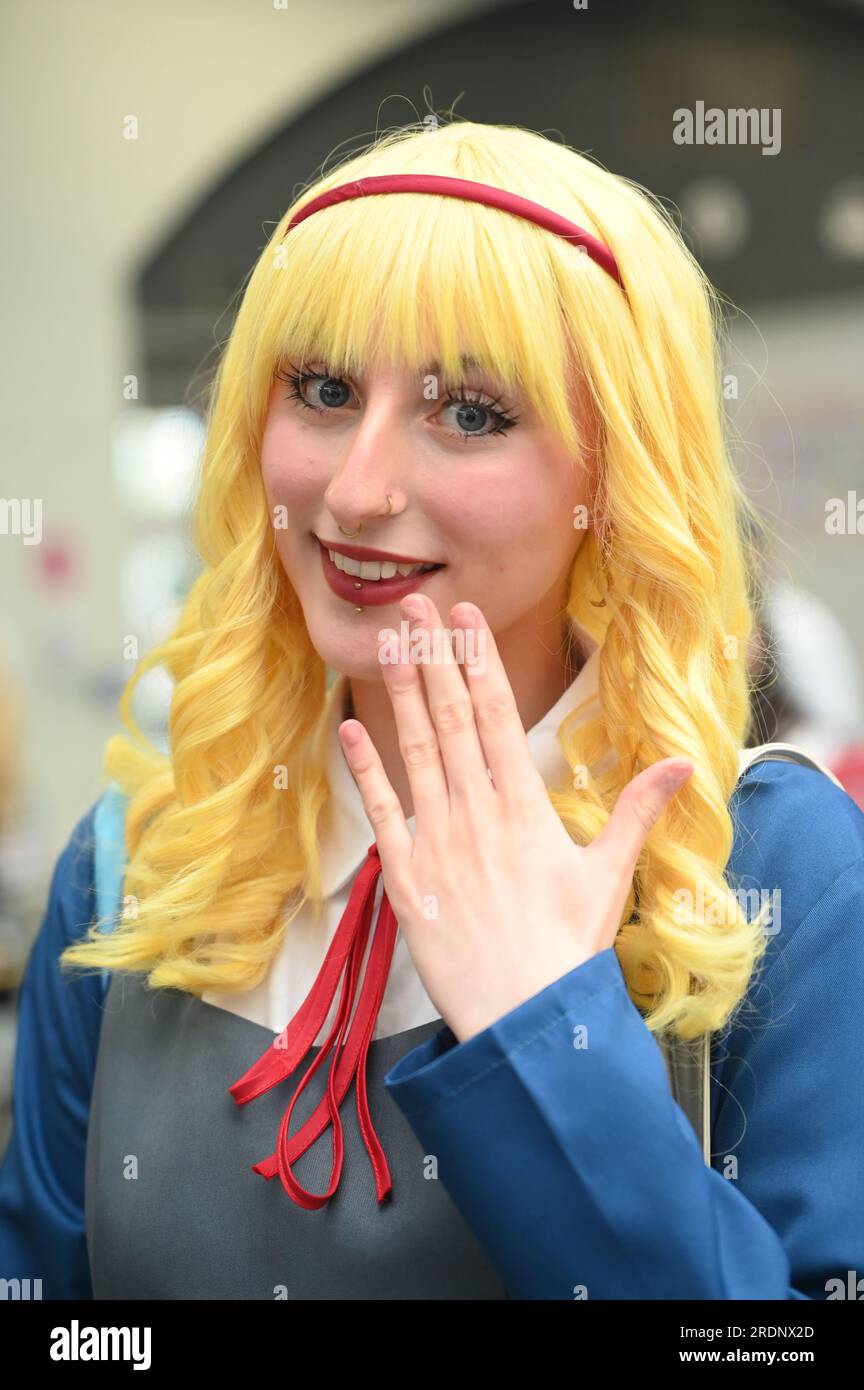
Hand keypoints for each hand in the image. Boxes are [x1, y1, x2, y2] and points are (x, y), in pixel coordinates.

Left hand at [337, 595, 693, 1043]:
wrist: (522, 1020)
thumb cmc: (568, 950)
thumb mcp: (610, 875)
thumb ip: (638, 811)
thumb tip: (685, 762)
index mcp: (524, 808)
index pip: (497, 716)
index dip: (478, 662)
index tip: (463, 617)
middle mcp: (476, 814)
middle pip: (452, 720)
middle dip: (433, 657)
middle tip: (414, 605)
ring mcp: (436, 844)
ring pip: (416, 753)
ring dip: (402, 696)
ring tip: (388, 644)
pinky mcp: (406, 880)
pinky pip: (381, 814)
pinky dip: (366, 770)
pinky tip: (350, 729)